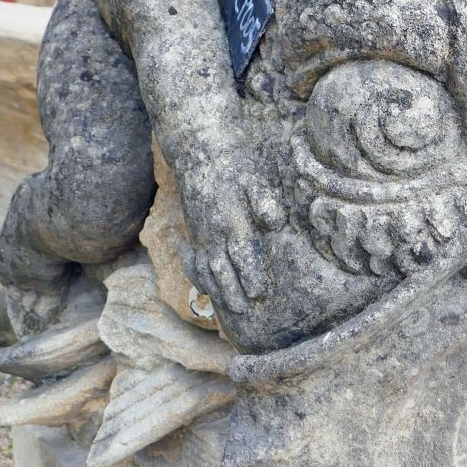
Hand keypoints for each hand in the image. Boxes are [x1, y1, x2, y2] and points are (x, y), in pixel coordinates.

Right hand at [179, 151, 285, 312]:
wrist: (201, 155)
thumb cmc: (235, 167)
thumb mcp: (255, 178)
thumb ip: (265, 202)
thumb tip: (274, 223)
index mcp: (232, 222)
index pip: (242, 255)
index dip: (251, 275)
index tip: (260, 293)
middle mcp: (214, 233)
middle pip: (222, 269)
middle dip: (232, 291)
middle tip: (242, 311)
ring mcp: (200, 235)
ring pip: (206, 269)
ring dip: (216, 289)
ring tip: (225, 308)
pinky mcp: (193, 233)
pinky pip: (192, 260)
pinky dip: (196, 275)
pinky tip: (204, 288)